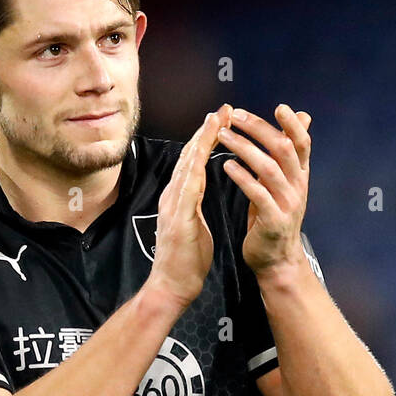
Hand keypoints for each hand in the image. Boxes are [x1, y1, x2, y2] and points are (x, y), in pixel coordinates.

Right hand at [145, 103, 231, 312]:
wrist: (172, 287)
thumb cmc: (186, 262)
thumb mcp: (196, 226)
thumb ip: (195, 205)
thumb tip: (200, 190)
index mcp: (180, 198)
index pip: (195, 162)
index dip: (207, 139)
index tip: (223, 120)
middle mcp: (173, 196)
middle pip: (190, 157)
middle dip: (206, 131)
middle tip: (222, 109)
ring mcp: (173, 205)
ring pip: (188, 165)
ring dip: (202, 141)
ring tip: (215, 120)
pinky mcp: (177, 218)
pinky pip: (187, 187)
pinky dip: (195, 167)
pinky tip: (203, 153)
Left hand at [218, 103, 310, 275]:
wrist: (276, 260)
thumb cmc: (275, 217)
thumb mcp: (286, 183)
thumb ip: (289, 152)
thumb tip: (302, 117)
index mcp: (301, 176)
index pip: (302, 143)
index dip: (292, 124)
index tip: (279, 106)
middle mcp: (298, 187)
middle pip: (283, 149)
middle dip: (259, 129)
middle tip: (235, 116)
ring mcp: (288, 204)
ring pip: (269, 168)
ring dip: (244, 148)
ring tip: (224, 135)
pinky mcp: (273, 221)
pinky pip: (258, 194)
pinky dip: (242, 177)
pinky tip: (227, 165)